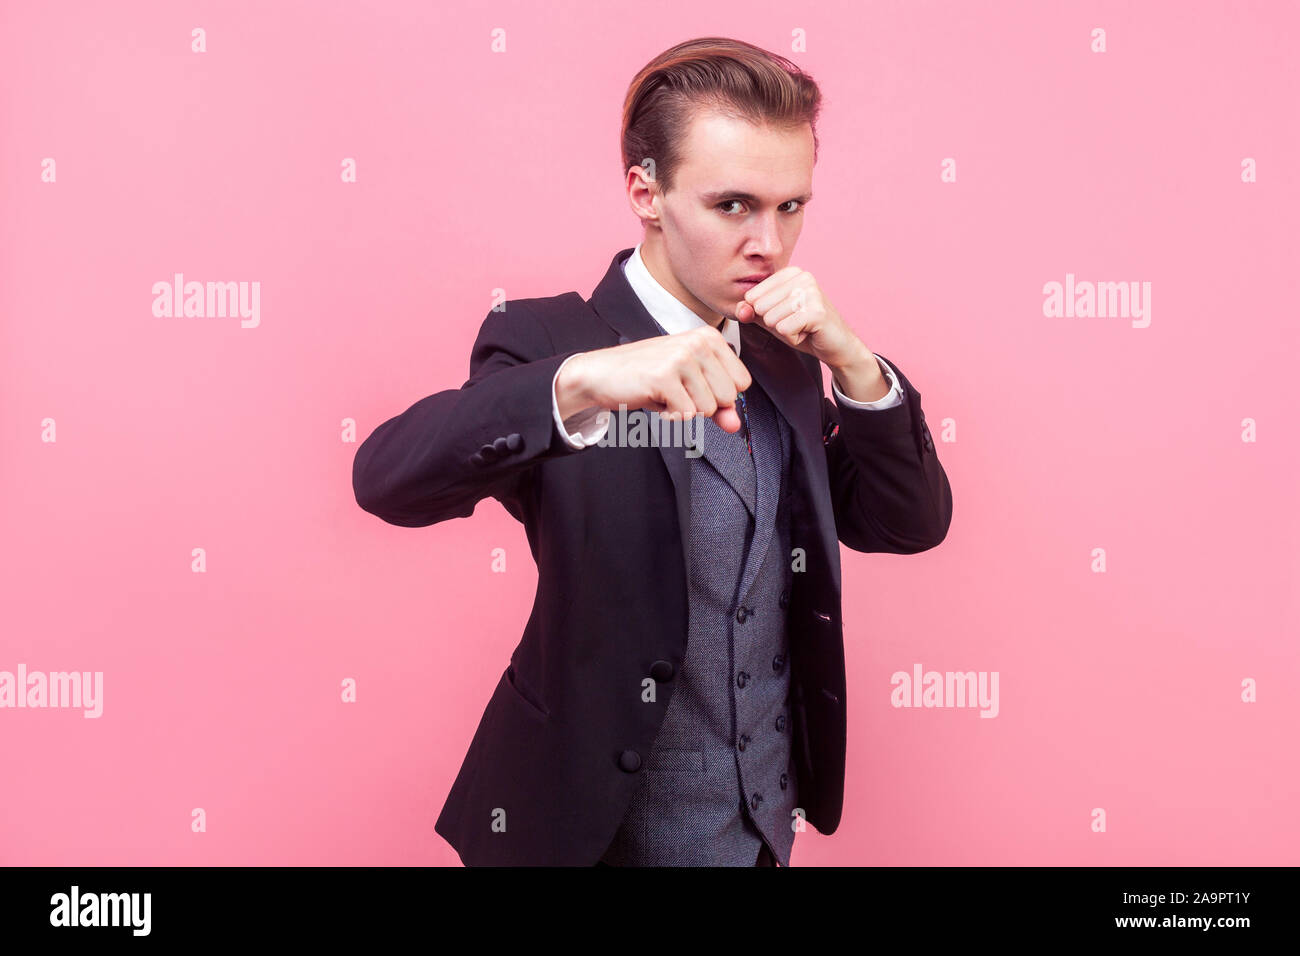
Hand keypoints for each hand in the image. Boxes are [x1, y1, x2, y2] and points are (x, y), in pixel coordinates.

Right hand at [555, 325, 751, 432]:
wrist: (601, 374)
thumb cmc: (647, 377)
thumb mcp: (689, 387)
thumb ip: (718, 405)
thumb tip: (735, 425)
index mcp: (709, 337)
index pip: (743, 383)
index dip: (719, 395)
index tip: (694, 384)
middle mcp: (699, 342)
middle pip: (729, 397)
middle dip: (703, 404)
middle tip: (676, 390)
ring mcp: (681, 357)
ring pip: (709, 408)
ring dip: (684, 409)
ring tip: (665, 392)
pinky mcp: (664, 376)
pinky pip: (687, 414)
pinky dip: (670, 414)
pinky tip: (654, 398)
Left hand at [733, 266, 866, 369]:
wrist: (835, 345)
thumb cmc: (802, 328)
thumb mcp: (770, 318)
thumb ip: (750, 311)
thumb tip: (740, 309)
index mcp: (790, 273)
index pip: (752, 296)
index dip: (764, 314)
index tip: (786, 315)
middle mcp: (802, 276)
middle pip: (760, 307)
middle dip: (774, 323)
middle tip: (796, 322)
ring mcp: (811, 292)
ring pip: (771, 319)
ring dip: (785, 331)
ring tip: (803, 327)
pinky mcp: (816, 311)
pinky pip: (784, 330)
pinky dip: (794, 338)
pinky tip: (808, 333)